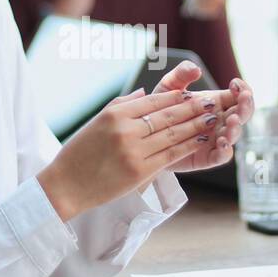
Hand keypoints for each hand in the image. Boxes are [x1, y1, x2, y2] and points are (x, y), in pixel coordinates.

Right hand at [36, 83, 241, 221]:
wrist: (65, 185)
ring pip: (173, 134)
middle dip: (193, 108)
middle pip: (168, 115)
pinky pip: (171, 155)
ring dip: (197, 126)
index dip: (177, 97)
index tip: (193, 93)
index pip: (153, 100)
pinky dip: (189, 146)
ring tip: (213, 118)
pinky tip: (202, 141)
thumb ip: (122, 104)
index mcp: (115, 114)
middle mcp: (126, 129)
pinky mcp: (140, 172)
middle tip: (213, 101)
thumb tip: (145, 91)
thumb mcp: (97, 121)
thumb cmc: (79, 153)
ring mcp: (134, 151)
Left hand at [149, 60, 255, 171]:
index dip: (243, 89)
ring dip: (236, 127)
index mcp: (216, 102)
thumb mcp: (168, 87)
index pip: (239, 95)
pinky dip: (225, 151)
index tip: (235, 83)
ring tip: (231, 120)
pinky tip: (223, 143)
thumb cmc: (160, 109)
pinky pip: (221, 156)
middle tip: (243, 98)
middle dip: (246, 105)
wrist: (147, 135)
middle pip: (242, 114)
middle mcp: (219, 121)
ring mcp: (215, 139)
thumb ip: (180, 75)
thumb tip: (195, 69)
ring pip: (234, 135)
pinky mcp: (206, 157)